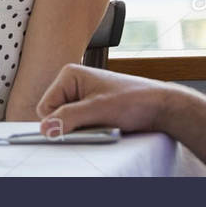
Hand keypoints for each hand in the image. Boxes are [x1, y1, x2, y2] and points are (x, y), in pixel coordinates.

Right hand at [35, 63, 172, 136]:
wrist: (161, 108)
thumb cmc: (133, 101)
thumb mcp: (98, 110)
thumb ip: (69, 118)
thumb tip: (44, 129)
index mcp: (69, 75)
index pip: (46, 107)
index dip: (58, 121)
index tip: (79, 125)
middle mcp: (73, 84)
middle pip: (55, 115)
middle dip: (72, 125)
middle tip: (95, 124)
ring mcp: (82, 97)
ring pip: (68, 122)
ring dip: (83, 129)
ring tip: (103, 124)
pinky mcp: (91, 109)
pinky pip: (79, 125)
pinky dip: (90, 130)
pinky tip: (105, 126)